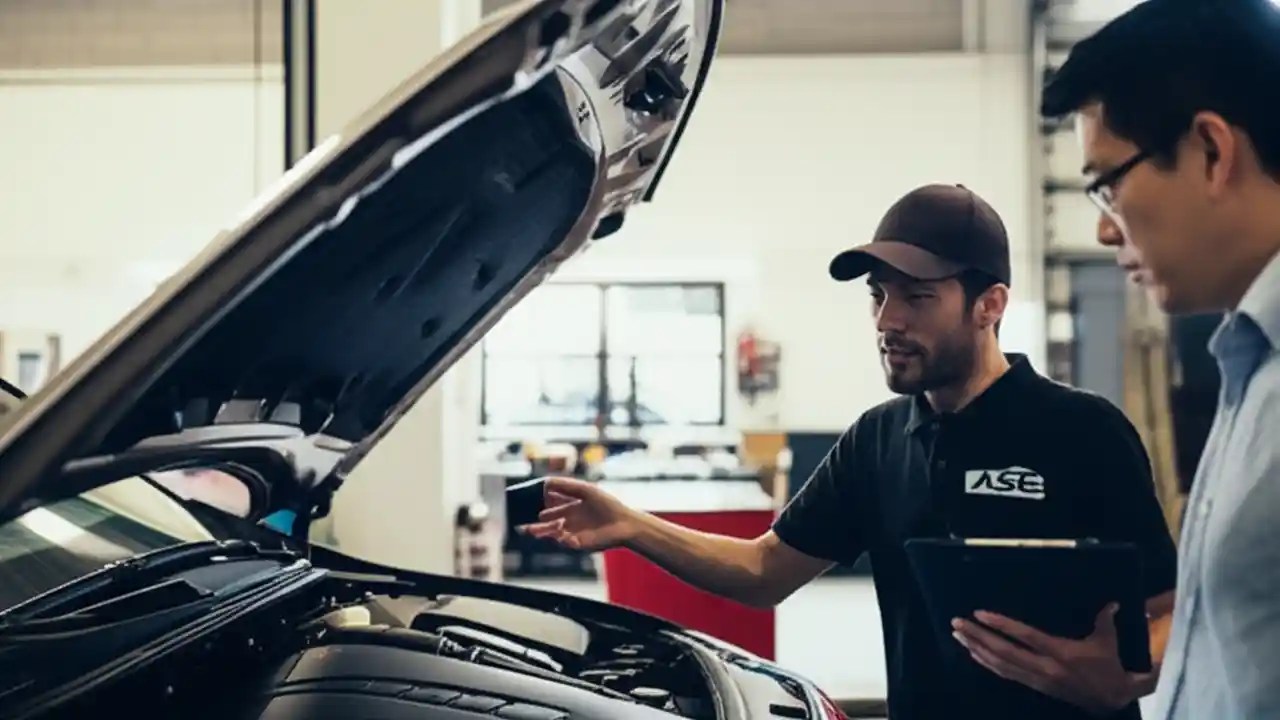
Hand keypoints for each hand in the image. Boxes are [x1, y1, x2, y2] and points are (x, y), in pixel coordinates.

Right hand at [516, 476, 639, 551]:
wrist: (624, 523)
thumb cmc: (607, 504)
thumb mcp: (585, 490)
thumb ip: (566, 485)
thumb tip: (544, 481)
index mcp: (572, 506)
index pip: (552, 505)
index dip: (540, 504)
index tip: (527, 501)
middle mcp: (571, 520)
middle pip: (549, 521)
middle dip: (536, 522)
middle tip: (523, 522)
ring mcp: (573, 532)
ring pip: (552, 533)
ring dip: (542, 531)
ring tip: (531, 530)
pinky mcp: (578, 543)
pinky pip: (564, 541)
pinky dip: (561, 537)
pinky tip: (561, 532)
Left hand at [951, 604, 1156, 715]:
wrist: (1112, 700)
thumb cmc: (1109, 667)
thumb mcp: (1108, 641)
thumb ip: (1104, 619)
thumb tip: (1110, 602)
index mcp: (1060, 652)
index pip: (1025, 636)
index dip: (1001, 625)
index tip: (980, 614)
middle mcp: (1044, 667)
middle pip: (1003, 652)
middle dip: (978, 637)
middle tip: (957, 623)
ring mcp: (1038, 679)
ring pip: (1000, 665)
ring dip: (977, 649)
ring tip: (959, 635)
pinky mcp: (1035, 686)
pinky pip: (1006, 674)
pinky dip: (987, 663)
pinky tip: (974, 653)